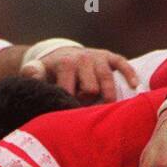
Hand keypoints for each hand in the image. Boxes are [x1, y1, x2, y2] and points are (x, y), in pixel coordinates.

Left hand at [21, 46, 138, 102]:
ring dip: (107, 97)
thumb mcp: (38, 72)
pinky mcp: (109, 56)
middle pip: (91, 89)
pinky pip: (122, 64)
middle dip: (88, 102)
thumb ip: (33, 75)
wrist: (62, 54)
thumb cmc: (51, 72)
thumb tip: (32, 75)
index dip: (70, 104)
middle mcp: (83, 58)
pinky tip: (134, 86)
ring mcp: (97, 57)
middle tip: (83, 109)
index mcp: (65, 63)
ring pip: (107, 81)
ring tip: (105, 109)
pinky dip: (128, 74)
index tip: (67, 112)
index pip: (71, 90)